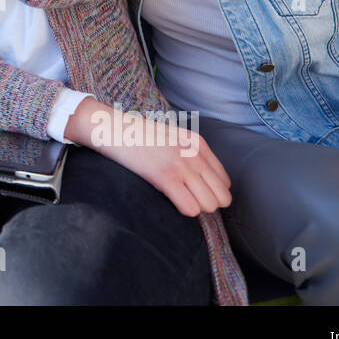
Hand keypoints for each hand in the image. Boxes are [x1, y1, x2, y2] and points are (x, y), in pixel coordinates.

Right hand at [68, 98, 231, 215]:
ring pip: (210, 205)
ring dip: (197, 208)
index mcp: (198, 144)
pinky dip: (185, 210)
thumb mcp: (173, 139)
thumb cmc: (138, 138)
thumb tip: (201, 182)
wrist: (113, 128)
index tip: (194, 192)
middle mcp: (195, 154)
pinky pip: (191, 207)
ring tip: (178, 199)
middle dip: (208, 203)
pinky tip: (172, 202)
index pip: (225, 181)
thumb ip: (190, 154)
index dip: (211, 192)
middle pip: (222, 197)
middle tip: (187, 199)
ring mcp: (181, 165)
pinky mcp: (166, 176)